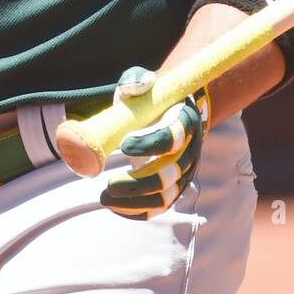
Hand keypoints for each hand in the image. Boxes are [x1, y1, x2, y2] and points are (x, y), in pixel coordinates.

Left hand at [99, 65, 210, 219]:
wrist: (169, 112)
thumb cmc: (151, 98)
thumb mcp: (142, 83)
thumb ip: (136, 81)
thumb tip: (135, 87)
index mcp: (183, 122)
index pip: (172, 138)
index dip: (149, 143)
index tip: (123, 144)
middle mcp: (188, 151)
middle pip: (168, 175)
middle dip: (137, 183)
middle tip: (107, 184)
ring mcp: (183, 173)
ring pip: (165, 196)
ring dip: (135, 202)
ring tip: (105, 198)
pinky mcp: (174, 188)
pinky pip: (160, 207)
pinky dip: (138, 212)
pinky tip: (115, 207)